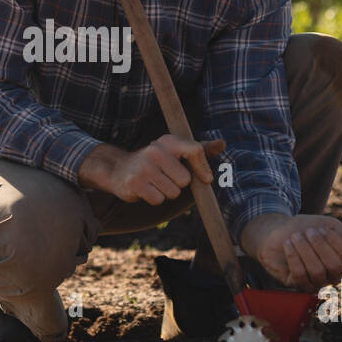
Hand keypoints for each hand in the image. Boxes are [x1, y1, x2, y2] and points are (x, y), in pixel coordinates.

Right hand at [78, 134, 224, 204]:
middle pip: (185, 180)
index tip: (206, 180)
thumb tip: (222, 144)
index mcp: (169, 141)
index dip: (203, 168)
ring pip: (172, 192)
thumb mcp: (175, 152)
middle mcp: (156, 150)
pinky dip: (154, 199)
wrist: (118, 169)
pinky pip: (158, 200)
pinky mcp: (135, 183)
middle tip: (165, 178)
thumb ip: (199, 149)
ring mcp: (144, 167)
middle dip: (178, 185)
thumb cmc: (155, 163)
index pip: (195, 151)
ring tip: (154, 183)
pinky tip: (146, 189)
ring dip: (166, 192)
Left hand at [239, 213, 341, 289]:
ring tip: (295, 237)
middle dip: (319, 245)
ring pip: (317, 272)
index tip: (321, 227)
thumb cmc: (305, 229)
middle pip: (334, 266)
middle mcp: (331, 275)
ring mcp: (314, 282)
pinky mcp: (296, 285)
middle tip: (307, 232)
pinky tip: (288, 245)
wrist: (276, 232)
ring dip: (305, 250)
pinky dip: (293, 257)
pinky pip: (300, 276)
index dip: (335, 240)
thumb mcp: (329, 226)